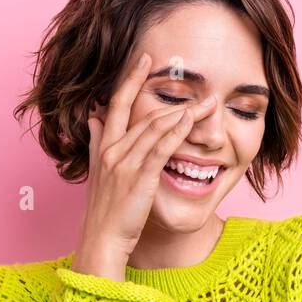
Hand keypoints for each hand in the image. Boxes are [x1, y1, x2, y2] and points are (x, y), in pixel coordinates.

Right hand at [70, 52, 217, 278]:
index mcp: (103, 147)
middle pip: (143, 112)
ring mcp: (124, 163)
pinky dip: (176, 132)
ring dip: (183, 113)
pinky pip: (160, 148)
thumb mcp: (97, 172)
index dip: (131, 79)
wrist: (101, 241)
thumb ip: (96, 143)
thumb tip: (94, 117)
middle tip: (192, 79)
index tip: (145, 59)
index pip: (117, 104)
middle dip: (169, 95)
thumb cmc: (104, 212)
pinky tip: (190, 121)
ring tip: (207, 104)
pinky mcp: (139, 177)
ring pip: (155, 127)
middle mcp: (112, 150)